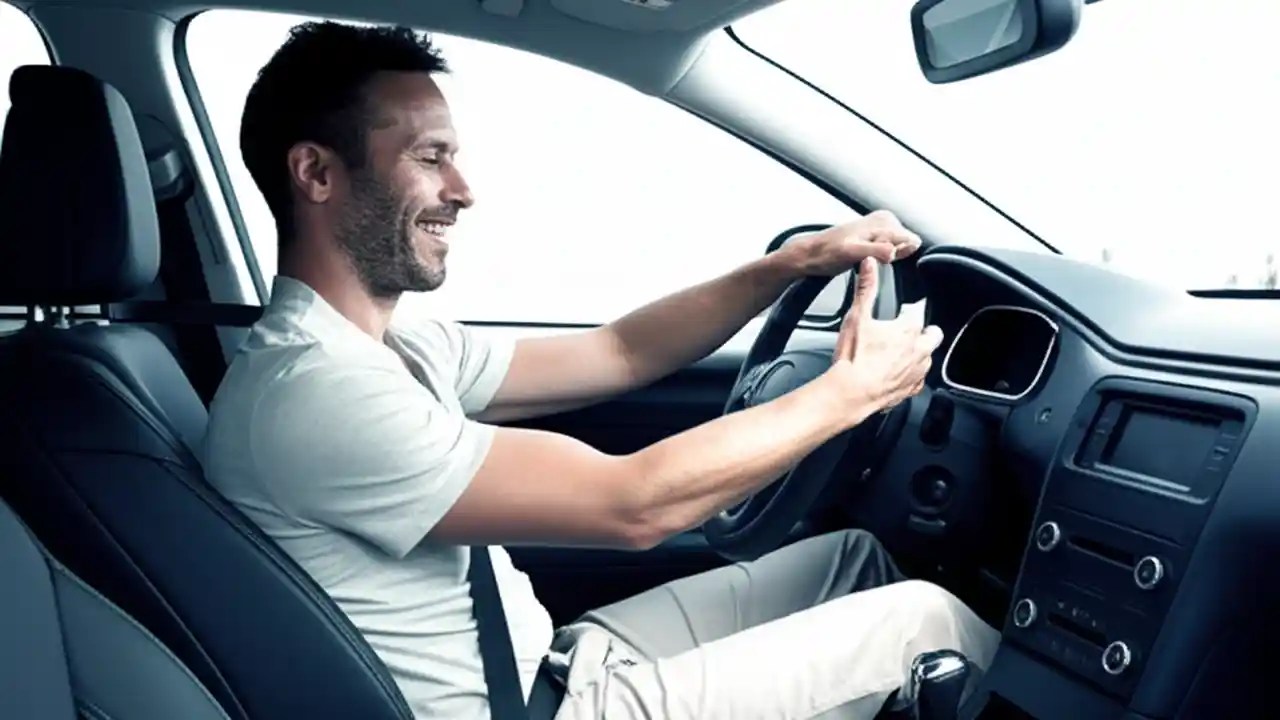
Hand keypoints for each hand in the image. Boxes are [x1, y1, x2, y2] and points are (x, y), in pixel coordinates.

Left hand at [786, 210, 921, 276]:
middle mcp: (885, 220)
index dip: (896, 255)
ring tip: (864, 257)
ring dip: (884, 258)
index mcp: (884, 220)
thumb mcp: (853, 253)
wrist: (811, 254)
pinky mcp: (876, 238)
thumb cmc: (827, 253)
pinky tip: (865, 258)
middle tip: (868, 258)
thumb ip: (877, 250)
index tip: (878, 258)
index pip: (910, 241)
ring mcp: (881, 229)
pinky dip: (881, 258)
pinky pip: (890, 251)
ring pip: (899, 250)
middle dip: (891, 256)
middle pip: (906, 246)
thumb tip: (896, 250)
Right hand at [828, 257, 942, 413]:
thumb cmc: (854, 358)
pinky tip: (896, 374)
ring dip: (918, 353)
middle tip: (907, 330)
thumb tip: (870, 264)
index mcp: (908, 329)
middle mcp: (919, 350)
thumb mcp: (857, 317)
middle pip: (932, 334)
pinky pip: (918, 380)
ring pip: (927, 357)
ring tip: (899, 353)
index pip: (918, 310)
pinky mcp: (911, 390)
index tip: (905, 308)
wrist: (851, 394)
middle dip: (924, 330)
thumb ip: (866, 289)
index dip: (910, 307)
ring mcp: (917, 372)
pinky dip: (910, 375)